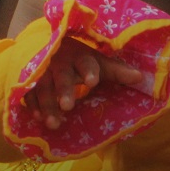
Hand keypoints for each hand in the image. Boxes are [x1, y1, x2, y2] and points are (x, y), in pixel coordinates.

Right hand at [25, 36, 142, 129]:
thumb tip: (141, 77)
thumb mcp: (98, 63)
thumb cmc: (80, 61)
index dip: (89, 72)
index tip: (92, 82)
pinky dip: (32, 104)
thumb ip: (116, 71)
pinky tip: (37, 117)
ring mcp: (42, 71)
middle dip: (64, 90)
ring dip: (47, 104)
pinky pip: (28, 92)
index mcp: (79, 56)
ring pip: (43, 87)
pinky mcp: (30, 81)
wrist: (49, 47)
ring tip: (53, 123)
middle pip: (62, 76)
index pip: (86, 62)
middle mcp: (59, 62)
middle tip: (68, 106)